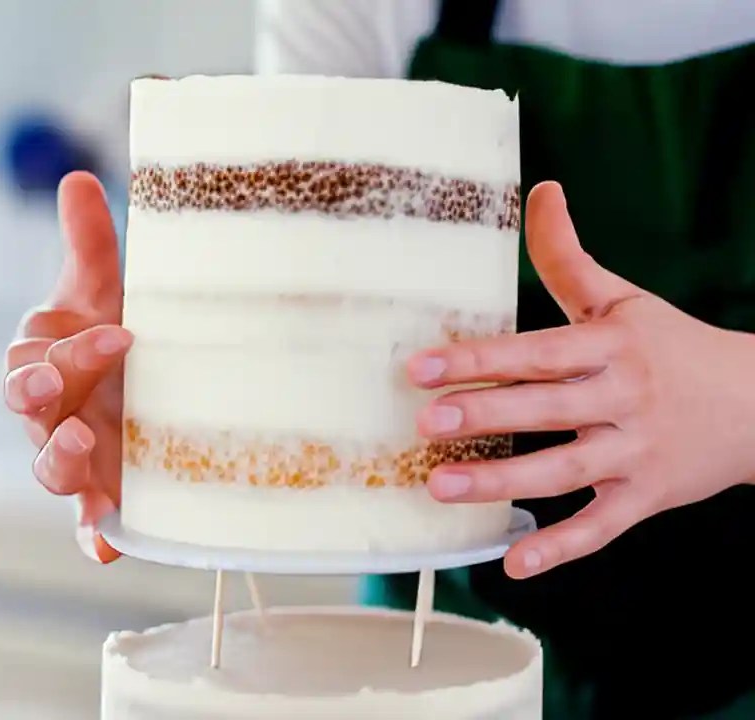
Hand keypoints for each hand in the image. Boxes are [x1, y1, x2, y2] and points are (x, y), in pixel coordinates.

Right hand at [3, 171, 129, 562]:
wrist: (161, 382)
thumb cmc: (119, 331)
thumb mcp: (107, 290)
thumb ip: (91, 242)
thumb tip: (79, 176)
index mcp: (43, 361)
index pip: (32, 359)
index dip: (65, 351)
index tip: (119, 333)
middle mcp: (50, 414)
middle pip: (31, 414)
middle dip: (40, 399)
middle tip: (60, 385)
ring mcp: (74, 458)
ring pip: (48, 471)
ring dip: (59, 462)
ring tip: (81, 451)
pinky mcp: (102, 497)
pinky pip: (87, 527)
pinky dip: (92, 538)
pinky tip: (107, 546)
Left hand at [408, 181, 754, 579]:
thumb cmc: (670, 346)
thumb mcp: (622, 299)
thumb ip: (568, 256)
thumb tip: (541, 189)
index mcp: (609, 348)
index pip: (536, 351)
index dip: (477, 359)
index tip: (419, 366)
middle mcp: (622, 399)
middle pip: (545, 408)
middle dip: (485, 416)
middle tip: (425, 423)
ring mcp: (635, 452)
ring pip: (564, 471)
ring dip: (502, 483)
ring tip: (440, 487)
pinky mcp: (646, 497)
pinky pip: (601, 528)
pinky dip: (560, 548)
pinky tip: (513, 562)